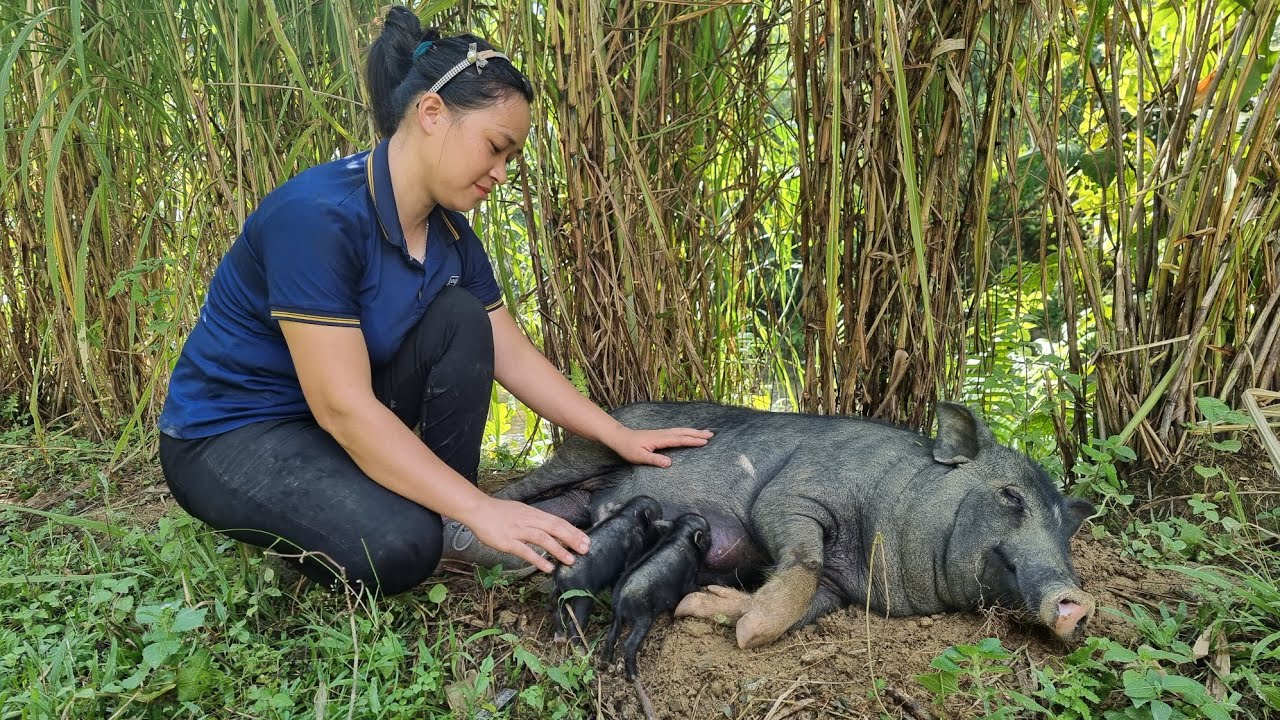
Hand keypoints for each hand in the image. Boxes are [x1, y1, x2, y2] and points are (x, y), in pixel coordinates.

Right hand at [462, 497, 590, 572]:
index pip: (557, 521)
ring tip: (571, 560)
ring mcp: (518, 530)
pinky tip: (548, 567)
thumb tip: (549, 527)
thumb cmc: (499, 512)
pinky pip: (525, 551)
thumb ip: (534, 519)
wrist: (477, 509)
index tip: (585, 539)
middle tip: (586, 549)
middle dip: (571, 538)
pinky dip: (538, 559)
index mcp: (533, 513)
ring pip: (543, 538)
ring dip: (559, 549)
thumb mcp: (521, 511)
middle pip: (554, 528)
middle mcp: (528, 520)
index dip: (572, 530)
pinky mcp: (508, 541)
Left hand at [603, 425, 713, 467]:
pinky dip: (686, 431)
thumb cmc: (628, 448)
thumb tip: (669, 463)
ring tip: (705, 432)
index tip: (704, 441)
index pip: (679, 440)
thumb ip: (655, 460)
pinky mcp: (660, 434)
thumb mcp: (640, 457)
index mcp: (660, 439)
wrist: (620, 437)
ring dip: (693, 431)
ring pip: (681, 430)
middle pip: (683, 432)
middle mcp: (662, 434)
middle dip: (698, 433)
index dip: (692, 441)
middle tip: (712, 434)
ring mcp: (661, 433)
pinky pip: (676, 431)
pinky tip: (689, 433)